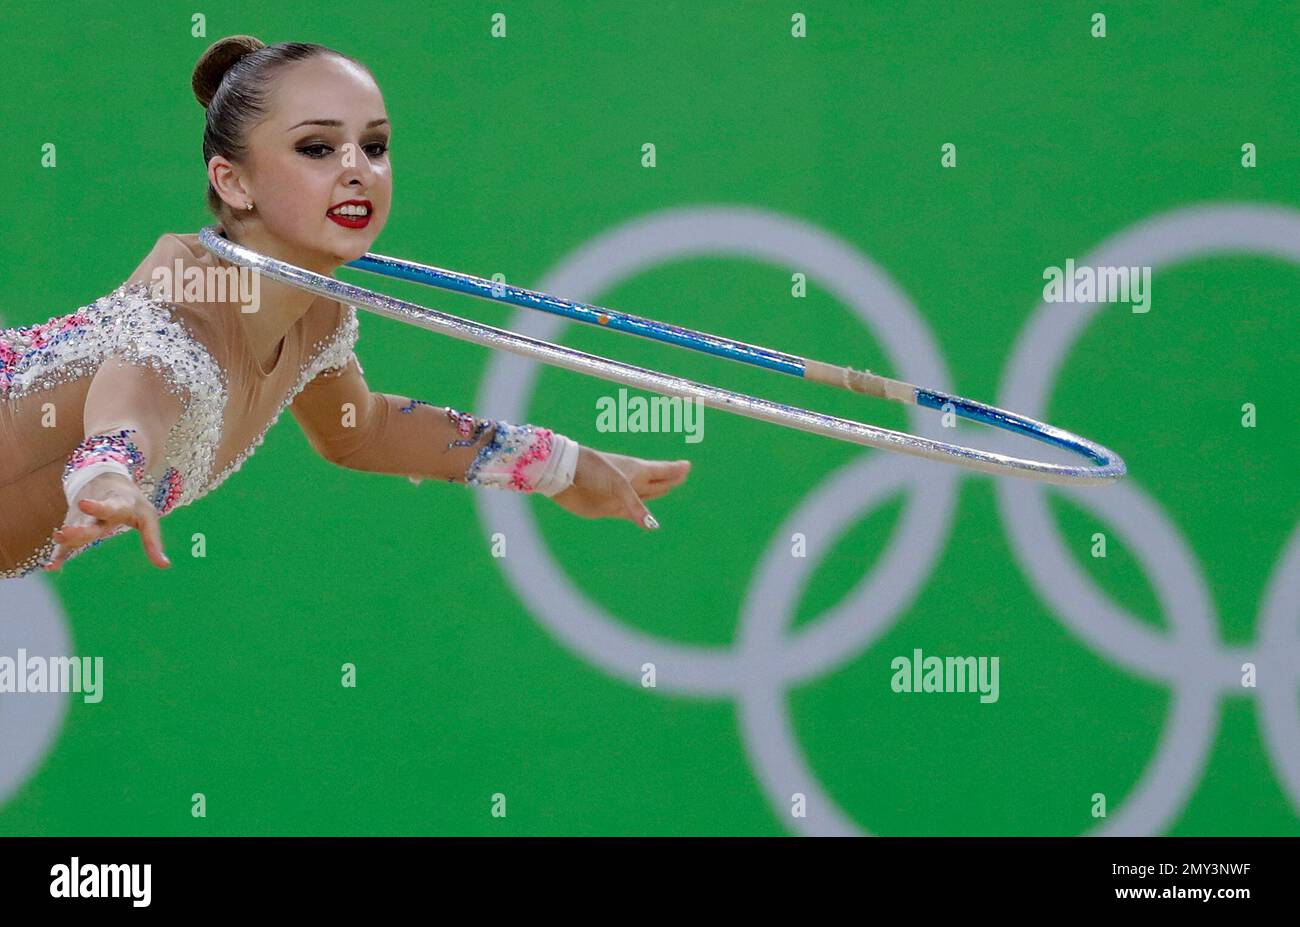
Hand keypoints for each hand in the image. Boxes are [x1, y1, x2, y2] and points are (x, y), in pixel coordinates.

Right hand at [44, 472, 170, 571]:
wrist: (105, 478)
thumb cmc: (132, 502)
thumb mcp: (148, 517)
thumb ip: (153, 541)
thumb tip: (165, 566)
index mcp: (117, 505)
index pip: (108, 506)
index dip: (97, 506)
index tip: (84, 504)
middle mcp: (96, 513)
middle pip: (87, 523)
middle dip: (77, 529)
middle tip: (64, 532)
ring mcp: (83, 519)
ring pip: (73, 530)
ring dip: (65, 539)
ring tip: (56, 542)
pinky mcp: (74, 526)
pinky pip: (66, 543)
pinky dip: (59, 555)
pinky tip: (51, 567)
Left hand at [550, 447, 691, 529]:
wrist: (564, 475)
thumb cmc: (593, 471)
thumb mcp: (618, 485)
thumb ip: (635, 505)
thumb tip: (652, 526)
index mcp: (637, 470)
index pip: (663, 469)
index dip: (675, 469)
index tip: (688, 465)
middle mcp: (632, 482)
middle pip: (658, 481)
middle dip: (671, 478)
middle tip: (682, 473)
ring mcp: (621, 495)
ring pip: (646, 494)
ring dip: (658, 491)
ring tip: (668, 486)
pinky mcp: (609, 508)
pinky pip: (631, 513)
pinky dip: (642, 516)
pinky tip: (647, 520)